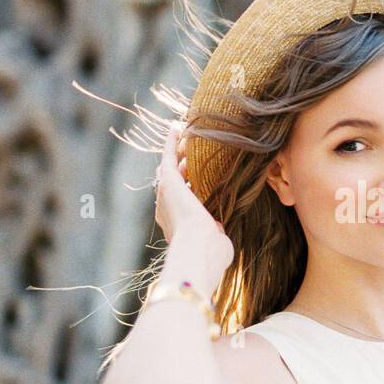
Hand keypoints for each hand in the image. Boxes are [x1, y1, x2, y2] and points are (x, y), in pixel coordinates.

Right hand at [153, 122, 233, 285]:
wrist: (198, 252)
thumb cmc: (210, 256)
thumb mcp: (214, 244)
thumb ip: (215, 234)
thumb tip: (218, 229)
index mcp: (176, 225)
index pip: (179, 203)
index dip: (186, 189)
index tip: (194, 181)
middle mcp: (166, 209)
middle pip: (171, 182)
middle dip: (178, 168)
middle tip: (188, 154)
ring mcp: (166, 195)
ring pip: (170, 168)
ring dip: (179, 153)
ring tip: (188, 137)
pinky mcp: (169, 182)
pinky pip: (168, 157)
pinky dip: (171, 143)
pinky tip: (176, 128)